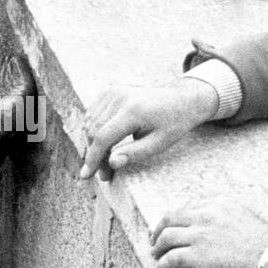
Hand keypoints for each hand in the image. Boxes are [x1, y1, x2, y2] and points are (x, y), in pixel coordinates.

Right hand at [78, 81, 219, 180]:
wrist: (180, 99)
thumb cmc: (172, 124)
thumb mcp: (160, 143)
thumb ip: (135, 153)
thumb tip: (112, 163)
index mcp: (133, 110)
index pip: (103, 137)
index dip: (93, 158)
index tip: (86, 176)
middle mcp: (119, 97)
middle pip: (94, 131)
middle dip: (94, 156)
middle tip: (104, 175)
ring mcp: (113, 91)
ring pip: (89, 123)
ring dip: (92, 145)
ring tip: (105, 162)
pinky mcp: (110, 91)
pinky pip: (92, 115)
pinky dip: (93, 131)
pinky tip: (104, 145)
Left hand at [150, 198, 267, 267]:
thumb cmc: (266, 244)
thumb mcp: (246, 218)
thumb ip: (227, 217)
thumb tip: (216, 227)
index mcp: (218, 203)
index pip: (189, 206)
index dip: (176, 217)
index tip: (172, 224)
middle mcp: (205, 215)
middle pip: (171, 218)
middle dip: (159, 228)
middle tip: (155, 238)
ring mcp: (199, 235)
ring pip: (166, 237)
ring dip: (157, 246)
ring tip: (155, 253)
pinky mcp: (196, 255)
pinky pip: (171, 258)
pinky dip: (162, 263)